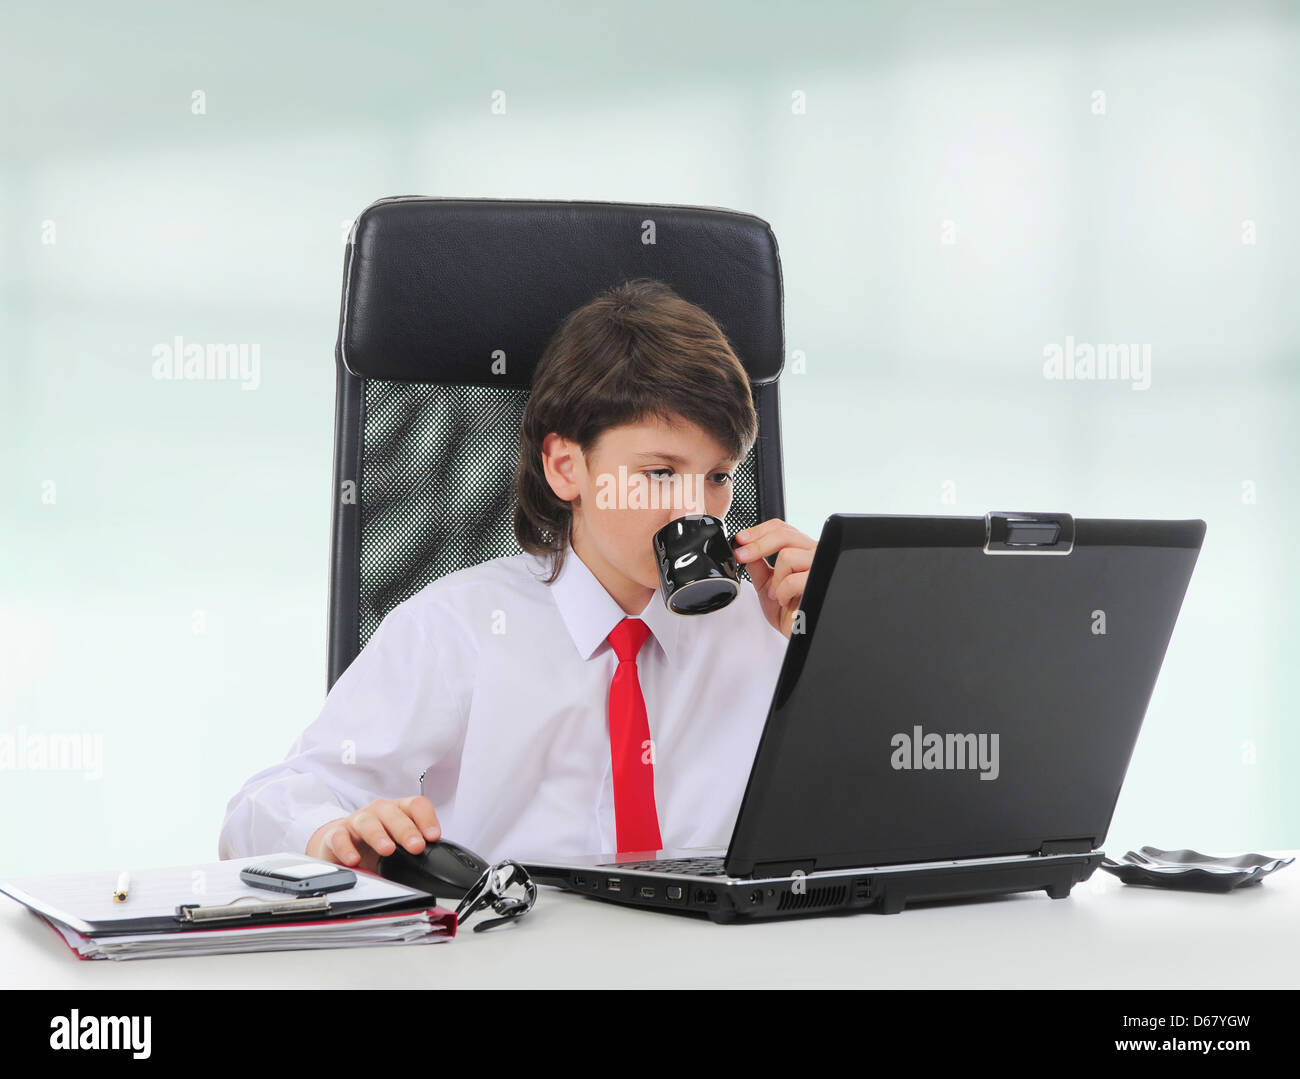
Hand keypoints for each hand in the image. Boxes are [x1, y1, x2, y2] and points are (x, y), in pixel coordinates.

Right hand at [305, 796, 441, 874]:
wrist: (340, 844)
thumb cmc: (374, 842)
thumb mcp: (398, 844)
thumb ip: (412, 849)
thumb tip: (432, 864)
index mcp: (398, 810)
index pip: (416, 805)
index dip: (427, 819)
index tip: (433, 836)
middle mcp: (378, 812)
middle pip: (393, 813)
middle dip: (406, 830)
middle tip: (416, 846)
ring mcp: (357, 821)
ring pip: (367, 822)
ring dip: (378, 835)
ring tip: (387, 850)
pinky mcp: (336, 834)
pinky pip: (340, 838)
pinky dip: (347, 848)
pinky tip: (354, 859)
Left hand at [731, 518, 817, 638]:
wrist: (799, 634)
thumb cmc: (789, 613)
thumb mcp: (766, 587)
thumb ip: (757, 567)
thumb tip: (744, 549)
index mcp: (799, 551)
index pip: (782, 528)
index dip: (758, 531)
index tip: (740, 540)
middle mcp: (812, 554)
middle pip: (785, 533)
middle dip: (758, 545)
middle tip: (742, 556)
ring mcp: (819, 566)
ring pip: (788, 555)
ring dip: (775, 578)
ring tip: (777, 593)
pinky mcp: (821, 582)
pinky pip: (794, 579)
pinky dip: (783, 591)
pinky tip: (786, 600)